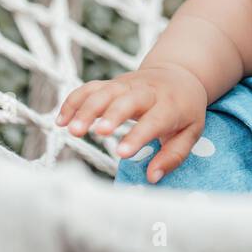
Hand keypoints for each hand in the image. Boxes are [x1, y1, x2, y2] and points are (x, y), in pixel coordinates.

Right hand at [55, 64, 207, 183]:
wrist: (180, 74)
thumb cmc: (185, 109)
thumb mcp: (191, 132)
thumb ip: (173, 155)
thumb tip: (152, 178)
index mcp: (170, 105)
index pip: (153, 120)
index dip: (138, 136)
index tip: (122, 153)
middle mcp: (146, 91)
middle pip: (126, 99)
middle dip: (111, 115)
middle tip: (96, 133)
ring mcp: (127, 84)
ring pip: (104, 92)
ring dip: (86, 108)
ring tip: (72, 130)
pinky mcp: (112, 83)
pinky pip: (90, 88)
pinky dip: (74, 101)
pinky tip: (60, 120)